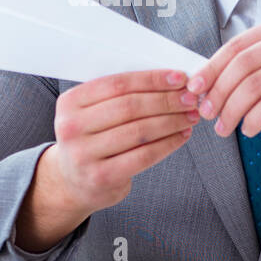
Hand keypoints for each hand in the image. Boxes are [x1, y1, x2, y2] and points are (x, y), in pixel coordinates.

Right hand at [46, 68, 198, 214]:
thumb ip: (119, 96)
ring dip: (172, 121)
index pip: (117, 84)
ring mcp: (84, 154)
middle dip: (166, 100)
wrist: (72, 183)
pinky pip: (144, 155)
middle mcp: (72, 128)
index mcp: (70, 102)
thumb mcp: (92, 113)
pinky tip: (182, 135)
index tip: (179, 78)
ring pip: (140, 131)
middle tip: (190, 98)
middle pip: (130, 107)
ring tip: (191, 116)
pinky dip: (168, 144)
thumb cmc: (91, 140)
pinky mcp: (101, 177)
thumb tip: (169, 81)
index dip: (152, 79)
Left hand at [186, 15, 260, 148]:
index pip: (237, 44)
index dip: (211, 67)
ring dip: (232, 110)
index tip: (194, 88)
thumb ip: (247, 69)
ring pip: (254, 86)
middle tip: (206, 112)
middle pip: (243, 64)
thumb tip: (201, 82)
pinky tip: (248, 129)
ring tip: (224, 127)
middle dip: (218, 91)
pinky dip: (253, 119)